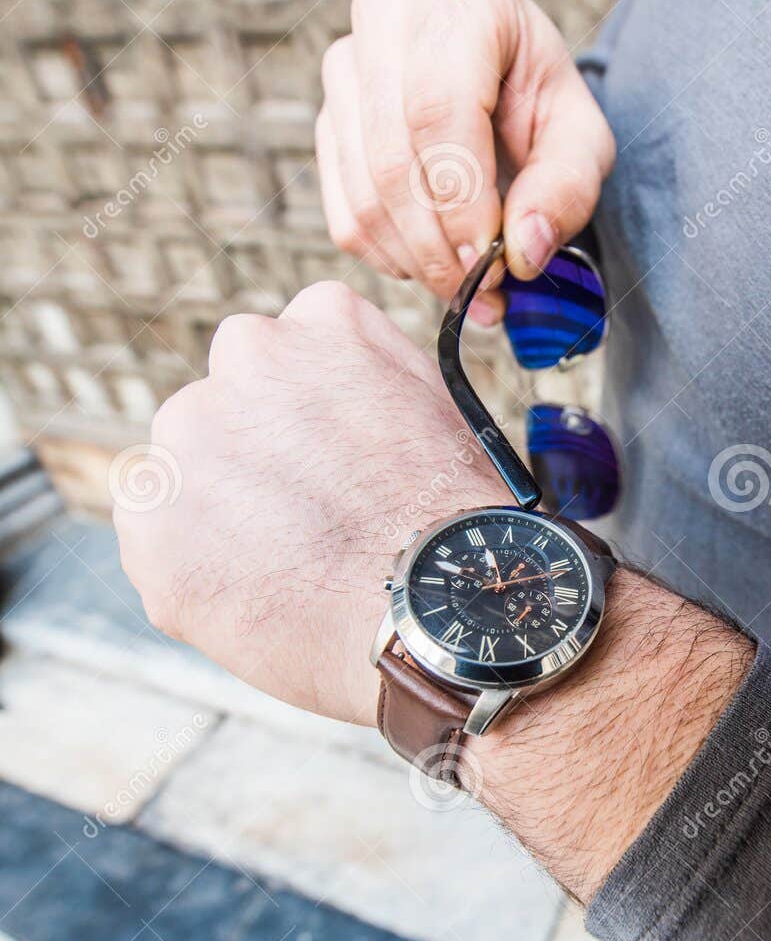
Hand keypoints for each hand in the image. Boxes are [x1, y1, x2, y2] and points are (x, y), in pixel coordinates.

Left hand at [114, 282, 505, 725]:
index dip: (307, 420)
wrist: (430, 617)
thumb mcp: (442, 407)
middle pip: (228, 407)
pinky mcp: (149, 518)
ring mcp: (187, 435)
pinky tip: (256, 595)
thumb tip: (337, 374)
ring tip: (288, 568)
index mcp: (319, 323)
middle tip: (308, 522)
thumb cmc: (450, 526)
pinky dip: (194, 567)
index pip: (286, 355)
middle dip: (254, 458)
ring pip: (188, 471)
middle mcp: (243, 356)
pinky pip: (157, 539)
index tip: (329, 463)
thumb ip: (374, 370)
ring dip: (220, 510)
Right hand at [317, 0, 615, 322]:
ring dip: (417, 261)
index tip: (491, 260)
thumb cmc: (541, 102)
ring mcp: (344, 64)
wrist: (501, 86)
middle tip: (485, 292)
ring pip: (364, 189)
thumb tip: (523, 249)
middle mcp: (385, 12)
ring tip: (470, 291)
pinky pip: (343, 211)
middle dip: (440, 244)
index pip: (437, 105)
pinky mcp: (326, 118)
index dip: (460, 197)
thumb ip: (567, 189)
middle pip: (392, 155)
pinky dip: (389, 257)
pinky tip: (434, 266)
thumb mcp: (582, 138)